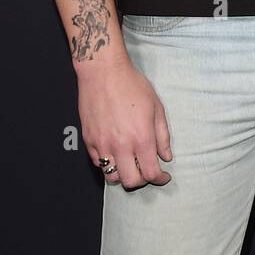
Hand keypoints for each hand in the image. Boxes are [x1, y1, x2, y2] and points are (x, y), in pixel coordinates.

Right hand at [79, 57, 172, 188]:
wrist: (103, 73)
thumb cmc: (133, 85)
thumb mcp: (156, 107)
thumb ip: (162, 135)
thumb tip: (165, 157)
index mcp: (141, 137)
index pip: (151, 173)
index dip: (160, 179)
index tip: (163, 176)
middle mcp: (121, 146)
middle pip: (131, 181)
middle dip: (142, 181)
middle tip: (147, 171)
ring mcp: (102, 145)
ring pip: (111, 177)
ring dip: (123, 174)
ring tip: (131, 163)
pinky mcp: (88, 140)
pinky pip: (98, 163)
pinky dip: (109, 164)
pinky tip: (117, 153)